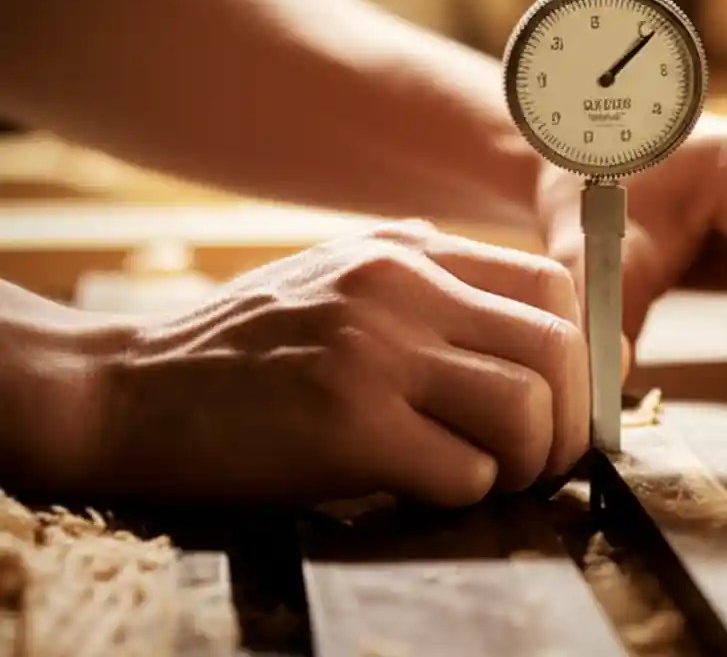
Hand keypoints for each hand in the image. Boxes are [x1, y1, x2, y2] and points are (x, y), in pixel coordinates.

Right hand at [64, 220, 588, 505]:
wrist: (129, 388)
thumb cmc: (249, 347)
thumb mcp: (345, 278)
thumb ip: (437, 292)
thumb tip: (549, 339)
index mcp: (408, 248)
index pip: (554, 284)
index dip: (581, 352)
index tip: (565, 399)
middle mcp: (400, 286)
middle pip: (559, 349)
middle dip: (569, 419)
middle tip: (540, 456)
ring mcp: (374, 352)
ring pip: (526, 410)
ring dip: (525, 463)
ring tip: (487, 475)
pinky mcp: (347, 426)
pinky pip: (466, 473)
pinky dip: (463, 494)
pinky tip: (421, 486)